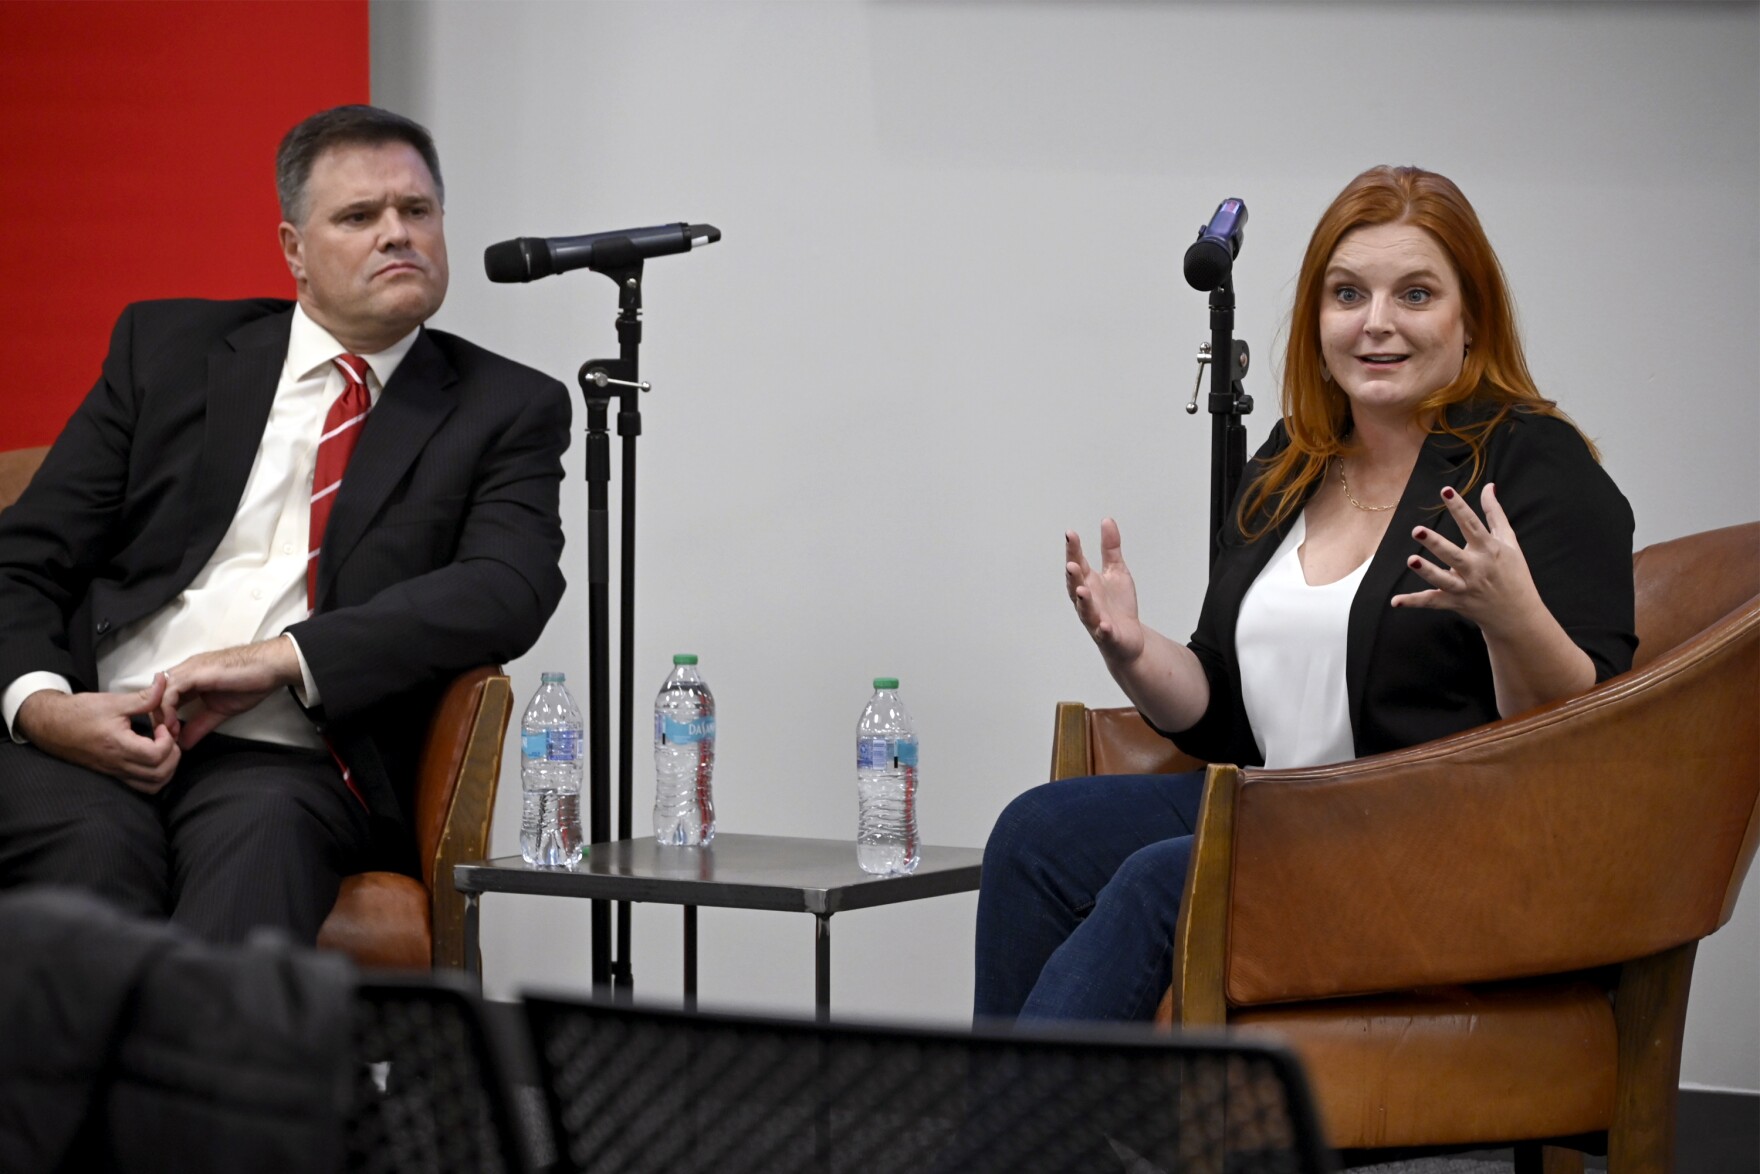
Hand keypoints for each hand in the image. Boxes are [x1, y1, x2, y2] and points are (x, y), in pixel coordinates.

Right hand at [15, 675, 181, 792]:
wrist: (52, 725)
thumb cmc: (80, 712)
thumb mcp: (113, 701)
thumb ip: (144, 697)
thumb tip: (164, 681)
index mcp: (118, 746)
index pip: (156, 755)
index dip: (168, 741)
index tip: (162, 725)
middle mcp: (118, 764)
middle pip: (159, 774)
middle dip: (174, 756)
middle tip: (169, 737)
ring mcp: (115, 772)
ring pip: (152, 785)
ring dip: (167, 769)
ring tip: (164, 748)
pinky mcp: (113, 774)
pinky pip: (141, 786)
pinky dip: (155, 776)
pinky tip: (154, 757)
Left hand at [162, 636, 302, 749]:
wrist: (269, 668)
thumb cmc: (250, 683)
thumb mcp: (219, 711)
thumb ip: (200, 725)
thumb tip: (185, 744)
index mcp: (189, 679)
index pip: (163, 699)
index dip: (162, 718)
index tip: (170, 737)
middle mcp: (183, 672)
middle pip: (154, 696)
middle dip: (156, 719)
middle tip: (164, 739)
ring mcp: (187, 671)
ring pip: (157, 694)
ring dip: (159, 716)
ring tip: (168, 734)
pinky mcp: (193, 673)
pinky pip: (169, 692)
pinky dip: (167, 710)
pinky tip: (174, 725)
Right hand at [1066, 518, 1146, 662]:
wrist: (1129, 637)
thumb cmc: (1118, 605)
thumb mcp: (1117, 571)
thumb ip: (1110, 548)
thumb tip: (1106, 520)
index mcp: (1088, 583)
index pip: (1078, 563)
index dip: (1073, 550)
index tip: (1070, 534)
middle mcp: (1087, 601)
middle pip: (1076, 586)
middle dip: (1073, 576)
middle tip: (1071, 563)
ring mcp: (1095, 619)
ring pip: (1086, 610)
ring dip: (1083, 601)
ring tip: (1082, 590)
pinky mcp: (1108, 636)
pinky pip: (1104, 633)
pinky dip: (1103, 630)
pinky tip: (1105, 625)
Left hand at [1391, 483, 1543, 633]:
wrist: (1518, 613)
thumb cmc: (1513, 572)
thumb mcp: (1509, 541)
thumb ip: (1495, 514)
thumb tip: (1488, 486)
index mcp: (1490, 550)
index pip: (1472, 525)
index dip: (1459, 508)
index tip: (1446, 491)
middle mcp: (1477, 569)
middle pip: (1453, 554)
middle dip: (1435, 543)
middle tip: (1416, 530)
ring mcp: (1466, 588)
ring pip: (1443, 579)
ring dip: (1426, 571)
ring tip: (1411, 560)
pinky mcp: (1456, 603)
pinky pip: (1432, 602)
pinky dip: (1414, 602)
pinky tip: (1395, 601)